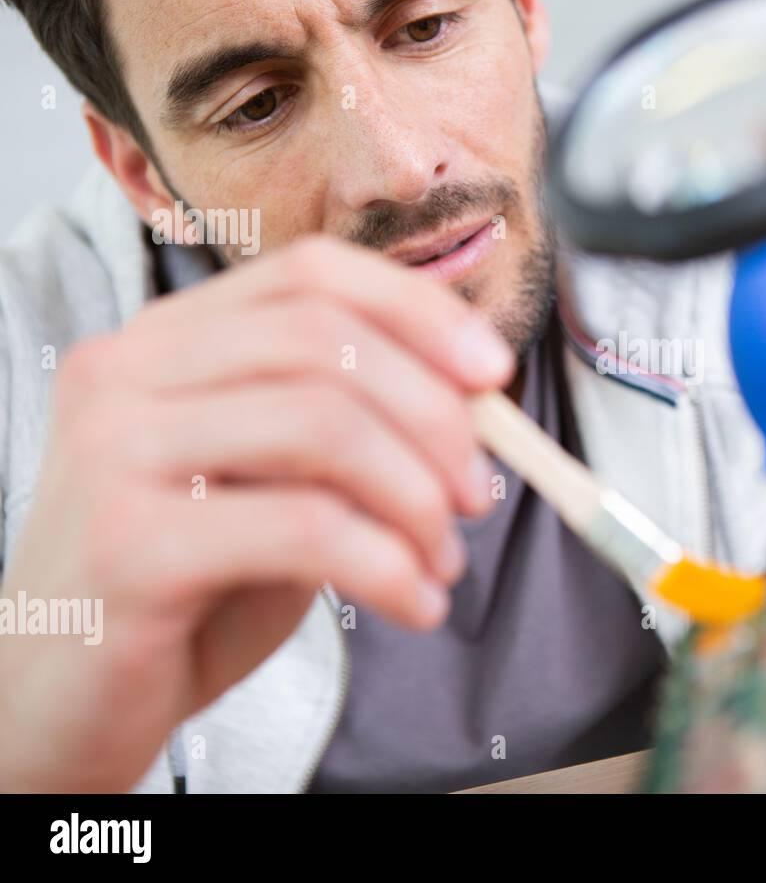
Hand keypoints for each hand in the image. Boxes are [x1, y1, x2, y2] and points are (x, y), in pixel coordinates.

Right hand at [0, 237, 511, 790]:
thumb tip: (478, 405)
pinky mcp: (128, 543)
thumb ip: (352, 433)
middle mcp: (128, 370)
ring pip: (324, 424)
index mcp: (167, 339)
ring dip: (417, 498)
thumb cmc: (186, 587)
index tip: (495, 372)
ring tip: (444, 562)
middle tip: (479, 494)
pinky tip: (416, 604)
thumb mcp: (276, 487)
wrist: (62, 699)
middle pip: (327, 341)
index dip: (419, 310)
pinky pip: (305, 528)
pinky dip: (389, 566)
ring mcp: (115, 450)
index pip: (312, 273)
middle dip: (436, 417)